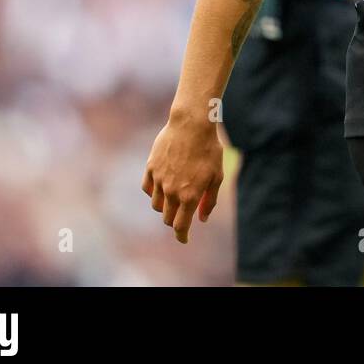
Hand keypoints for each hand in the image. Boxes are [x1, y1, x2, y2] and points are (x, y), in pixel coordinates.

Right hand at [141, 111, 223, 243]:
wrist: (191, 125)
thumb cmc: (209, 150)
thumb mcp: (216, 176)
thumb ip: (209, 200)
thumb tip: (202, 219)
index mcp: (189, 196)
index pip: (180, 226)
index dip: (182, 236)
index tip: (184, 239)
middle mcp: (172, 191)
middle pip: (167, 217)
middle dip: (175, 220)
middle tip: (183, 214)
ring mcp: (159, 180)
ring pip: (156, 205)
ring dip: (164, 207)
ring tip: (174, 198)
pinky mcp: (150, 168)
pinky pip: (147, 189)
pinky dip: (153, 192)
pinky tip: (161, 187)